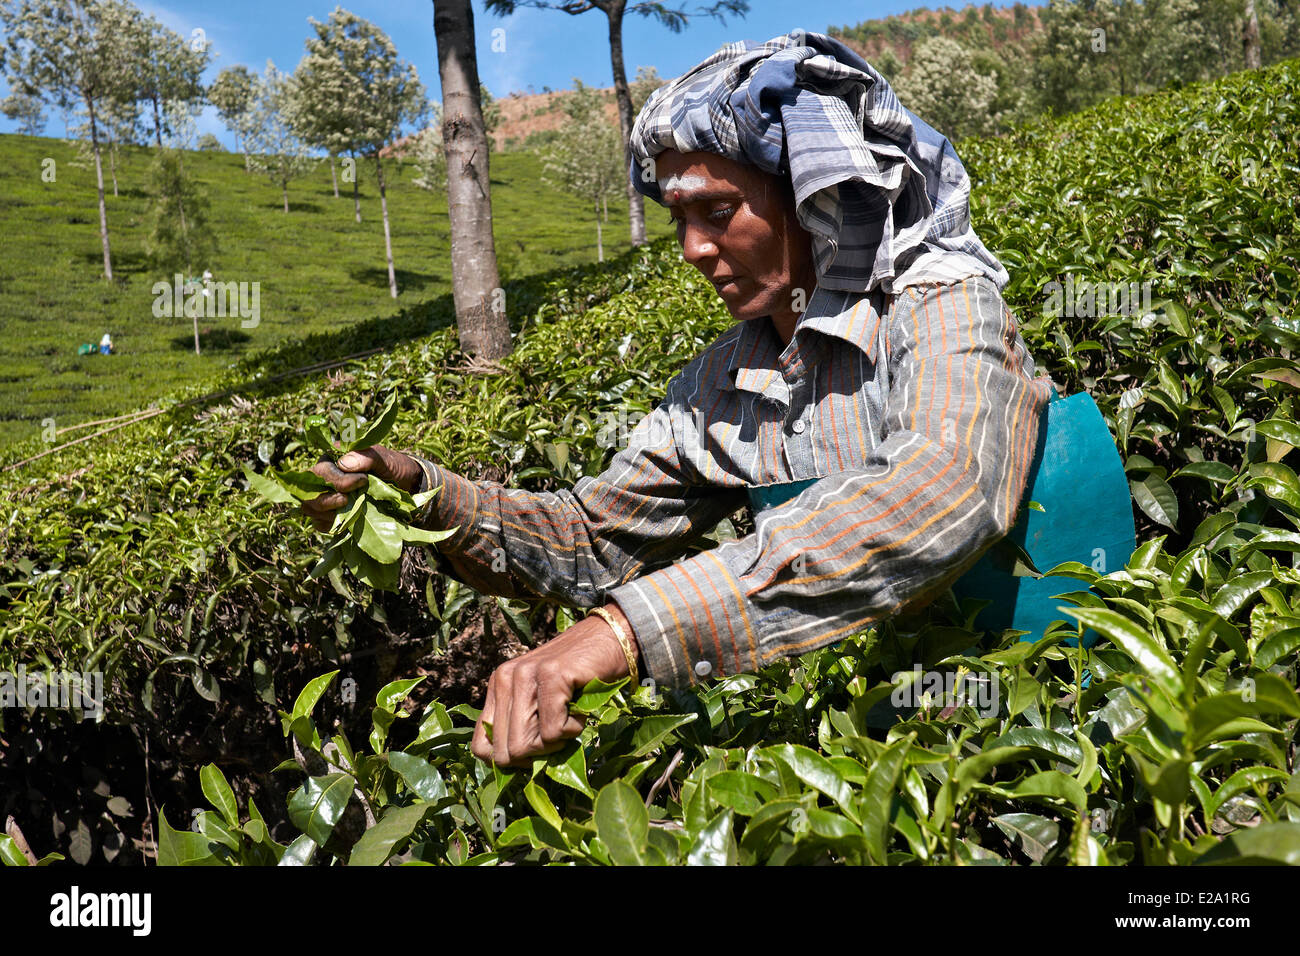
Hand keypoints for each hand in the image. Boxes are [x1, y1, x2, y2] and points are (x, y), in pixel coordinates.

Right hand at [300, 444, 422, 532]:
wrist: (406, 487)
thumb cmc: (394, 468)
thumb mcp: (385, 459)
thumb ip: (366, 457)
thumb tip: (343, 464)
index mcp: (334, 460)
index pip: (320, 471)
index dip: (336, 480)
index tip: (362, 481)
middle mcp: (325, 478)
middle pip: (308, 491)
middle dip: (327, 499)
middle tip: (348, 500)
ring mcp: (327, 497)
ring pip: (309, 507)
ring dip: (328, 513)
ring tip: (352, 511)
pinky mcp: (332, 514)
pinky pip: (319, 523)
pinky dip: (330, 525)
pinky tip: (346, 522)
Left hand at [471, 605, 636, 767]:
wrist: (613, 638)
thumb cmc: (580, 678)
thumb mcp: (540, 701)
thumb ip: (521, 725)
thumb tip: (513, 768)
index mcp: (498, 686)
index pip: (481, 747)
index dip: (509, 760)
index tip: (535, 749)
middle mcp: (505, 678)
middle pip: (505, 753)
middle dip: (537, 754)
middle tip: (559, 730)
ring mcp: (526, 674)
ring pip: (525, 746)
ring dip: (555, 743)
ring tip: (569, 716)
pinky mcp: (552, 675)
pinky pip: (553, 732)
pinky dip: (573, 730)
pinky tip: (579, 708)